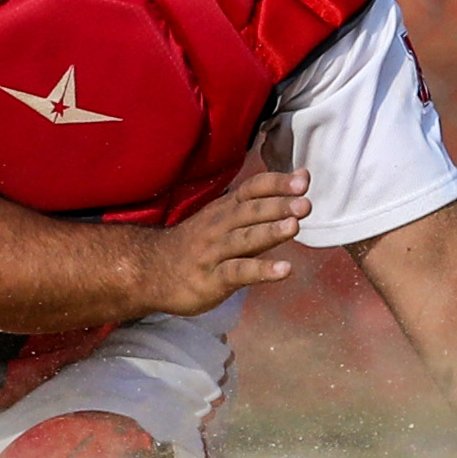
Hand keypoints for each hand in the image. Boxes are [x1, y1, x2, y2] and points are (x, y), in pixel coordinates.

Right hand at [138, 170, 310, 315]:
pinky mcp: (212, 279)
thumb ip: (257, 208)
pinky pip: (238, 272)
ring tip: (294, 226)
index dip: (276, 183)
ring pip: (244, 239)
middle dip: (278, 205)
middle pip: (250, 212)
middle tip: (305, 203)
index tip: (303, 178)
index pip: (251, 189)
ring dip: (270, 231)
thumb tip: (296, 187)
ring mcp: (215, 252)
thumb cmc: (197, 245)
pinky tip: (284, 270)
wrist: (150, 270)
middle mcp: (220, 226)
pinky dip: (261, 270)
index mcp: (224, 209)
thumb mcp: (222, 220)